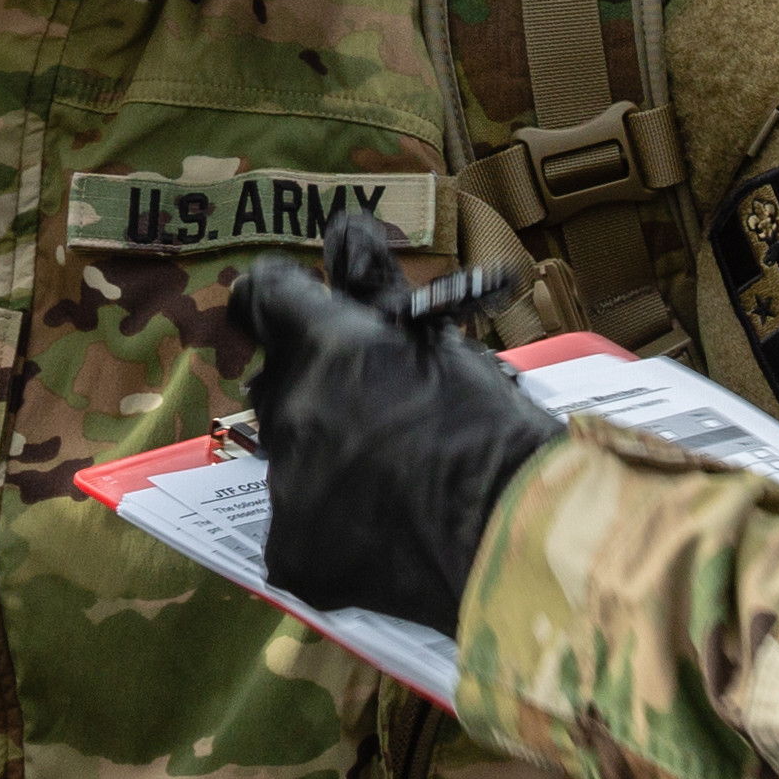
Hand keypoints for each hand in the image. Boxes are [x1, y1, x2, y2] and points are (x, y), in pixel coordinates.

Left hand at [221, 210, 560, 635]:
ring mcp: (287, 484)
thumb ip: (377, 291)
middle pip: (278, 384)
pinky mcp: (291, 550)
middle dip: (316, 391)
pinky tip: (383, 531)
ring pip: (288, 458)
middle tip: (376, 416)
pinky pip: (294, 528)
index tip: (299, 313)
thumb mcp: (441, 344)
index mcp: (330, 346)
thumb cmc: (495, 430)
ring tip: (392, 481)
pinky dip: (330, 529)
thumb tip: (343, 228)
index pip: (262, 296)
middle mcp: (296, 409)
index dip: (281, 302)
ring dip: (325, 460)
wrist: (516, 531)